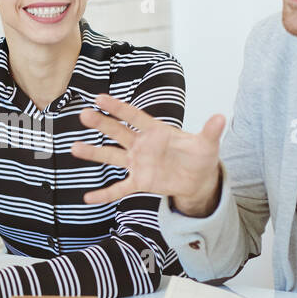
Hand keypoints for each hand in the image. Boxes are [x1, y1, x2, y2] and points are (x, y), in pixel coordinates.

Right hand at [70, 93, 225, 214]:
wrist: (198, 178)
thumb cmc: (200, 156)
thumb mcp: (207, 144)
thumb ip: (210, 131)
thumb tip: (222, 117)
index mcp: (156, 131)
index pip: (134, 117)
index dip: (118, 108)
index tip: (100, 98)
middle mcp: (142, 145)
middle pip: (118, 132)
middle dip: (102, 124)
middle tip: (84, 115)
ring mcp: (138, 163)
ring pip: (112, 156)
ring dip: (94, 153)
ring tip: (74, 148)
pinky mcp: (139, 181)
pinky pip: (119, 188)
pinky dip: (105, 194)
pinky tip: (88, 198)